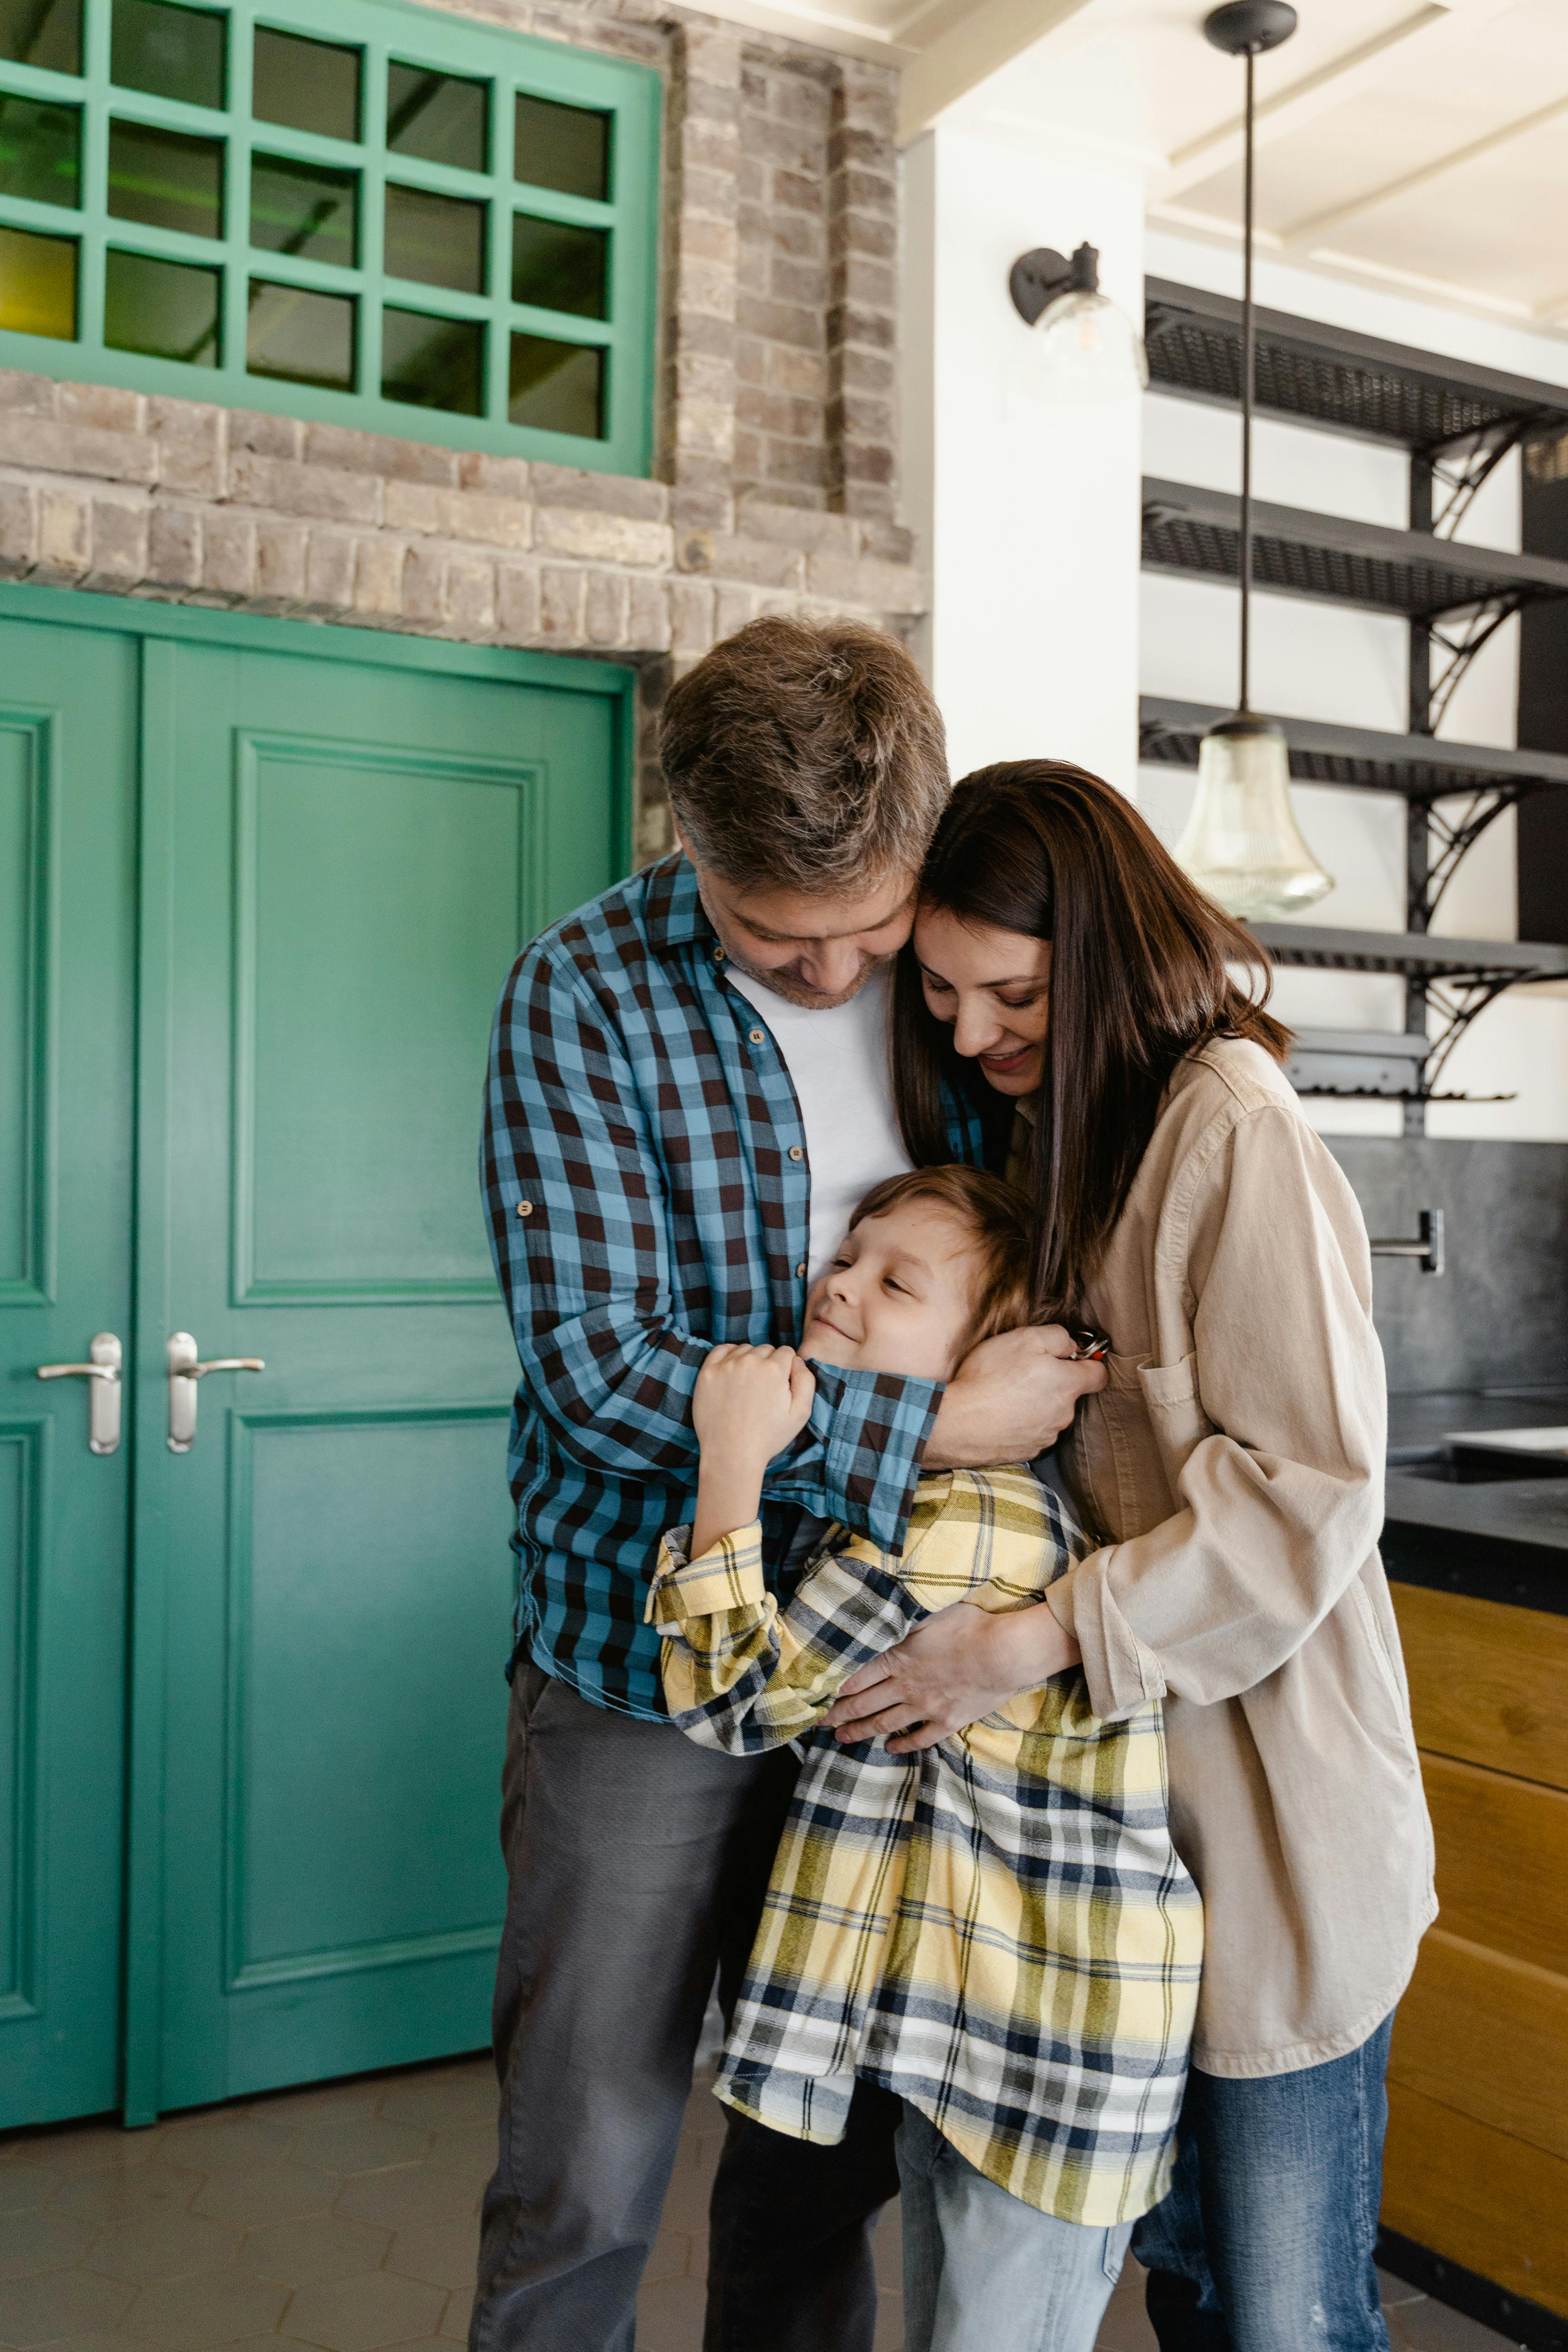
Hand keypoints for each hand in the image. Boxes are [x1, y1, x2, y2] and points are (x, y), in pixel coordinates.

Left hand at [694, 1343, 815, 1464]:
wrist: (731, 1453)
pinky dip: (729, 1355)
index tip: (780, 1384)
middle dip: (768, 1363)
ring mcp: (726, 1366)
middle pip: (766, 1349)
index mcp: (775, 1370)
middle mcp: (750, 1362)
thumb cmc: (768, 1437)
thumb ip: (806, 1381)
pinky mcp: (707, 1372)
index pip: (786, 1352)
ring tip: (747, 1384)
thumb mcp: (801, 1413)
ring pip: (744, 1349)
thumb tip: (798, 1361)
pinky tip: (732, 1372)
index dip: (786, 1368)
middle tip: (763, 1387)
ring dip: (749, 1360)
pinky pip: (721, 1350)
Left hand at [823, 1600, 1079, 1752]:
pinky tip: (891, 1748)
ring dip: (862, 1731)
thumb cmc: (970, 1626)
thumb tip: (885, 1616)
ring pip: (886, 1723)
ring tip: (844, 1738)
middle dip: (841, 1714)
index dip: (839, 1689)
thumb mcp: (930, 1613)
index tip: (821, 1697)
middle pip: (865, 1703)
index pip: (859, 1677)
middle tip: (822, 1722)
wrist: (1003, 1653)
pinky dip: (902, 1745)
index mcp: (899, 1658)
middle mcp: (906, 1686)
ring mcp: (925, 1707)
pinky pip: (919, 1738)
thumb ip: (905, 1622)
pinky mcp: (947, 1722)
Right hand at [924, 1325, 1106, 1469]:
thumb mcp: (1024, 1338)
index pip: (1099, 1376)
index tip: (1071, 1360)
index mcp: (1067, 1385)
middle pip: (1070, 1395)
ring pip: (1051, 1414)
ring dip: (1037, 1404)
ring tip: (1007, 1395)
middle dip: (1054, 1383)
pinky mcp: (1028, 1451)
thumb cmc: (990, 1377)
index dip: (1089, 1364)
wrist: (958, 1423)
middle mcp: (1064, 1414)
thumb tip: (1071, 1346)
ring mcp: (1046, 1435)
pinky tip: (1001, 1414)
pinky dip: (1022, 1423)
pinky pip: (1032, 1432)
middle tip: (1023, 1373)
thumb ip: (1057, 1337)